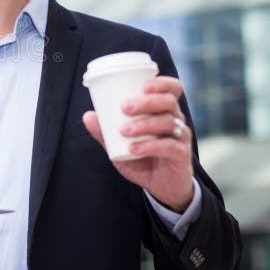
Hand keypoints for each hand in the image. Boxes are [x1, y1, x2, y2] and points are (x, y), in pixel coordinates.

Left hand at [82, 76, 194, 211]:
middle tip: (125, 107)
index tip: (144, 85)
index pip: (172, 89)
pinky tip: (134, 148)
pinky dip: (150, 146)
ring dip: (144, 124)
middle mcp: (176, 120)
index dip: (162, 83)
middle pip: (168, 102)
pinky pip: (170, 146)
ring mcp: (181, 137)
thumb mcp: (120, 144)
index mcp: (164, 110)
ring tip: (124, 130)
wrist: (161, 187)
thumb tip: (88, 115)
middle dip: (146, 102)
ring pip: (168, 122)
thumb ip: (105, 132)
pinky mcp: (182, 155)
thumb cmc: (141, 158)